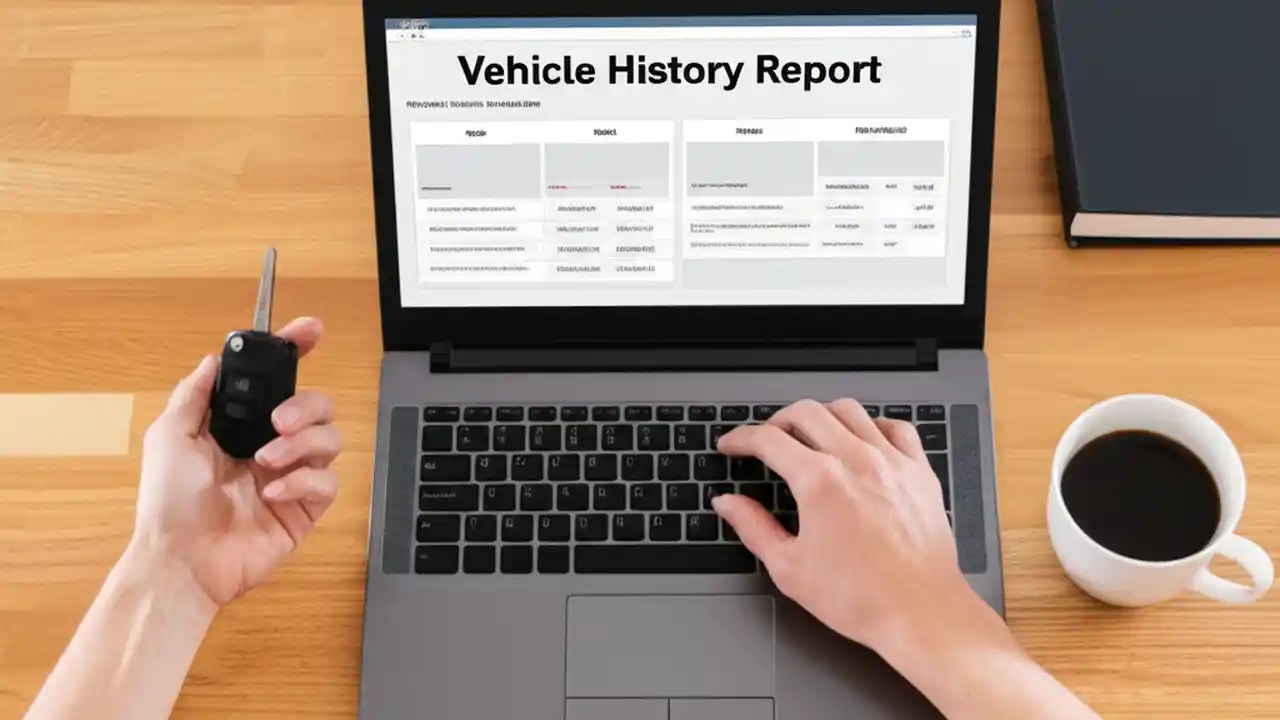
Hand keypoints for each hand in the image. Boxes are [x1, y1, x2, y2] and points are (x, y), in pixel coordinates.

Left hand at [131, 317, 341, 606]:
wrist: (182, 560)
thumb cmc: (169, 504)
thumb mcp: (170, 437)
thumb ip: (194, 394)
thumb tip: (214, 358)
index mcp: (240, 427)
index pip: (277, 382)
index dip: (296, 352)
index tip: (310, 331)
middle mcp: (270, 447)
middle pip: (318, 406)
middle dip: (305, 405)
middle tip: (278, 422)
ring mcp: (290, 477)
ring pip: (330, 439)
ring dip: (302, 443)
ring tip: (266, 462)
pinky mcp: (304, 509)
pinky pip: (328, 482)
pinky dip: (303, 480)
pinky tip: (273, 493)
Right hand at [712, 399, 971, 653]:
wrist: (921, 613)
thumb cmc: (861, 598)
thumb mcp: (789, 568)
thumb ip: (753, 527)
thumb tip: (728, 504)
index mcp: (819, 481)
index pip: (768, 439)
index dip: (741, 438)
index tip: (733, 445)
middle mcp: (856, 460)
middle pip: (806, 412)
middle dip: (777, 421)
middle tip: (766, 439)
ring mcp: (892, 462)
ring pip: (849, 410)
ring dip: (821, 415)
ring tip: (809, 432)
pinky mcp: (919, 472)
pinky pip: (896, 427)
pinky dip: (872, 425)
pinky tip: (863, 439)